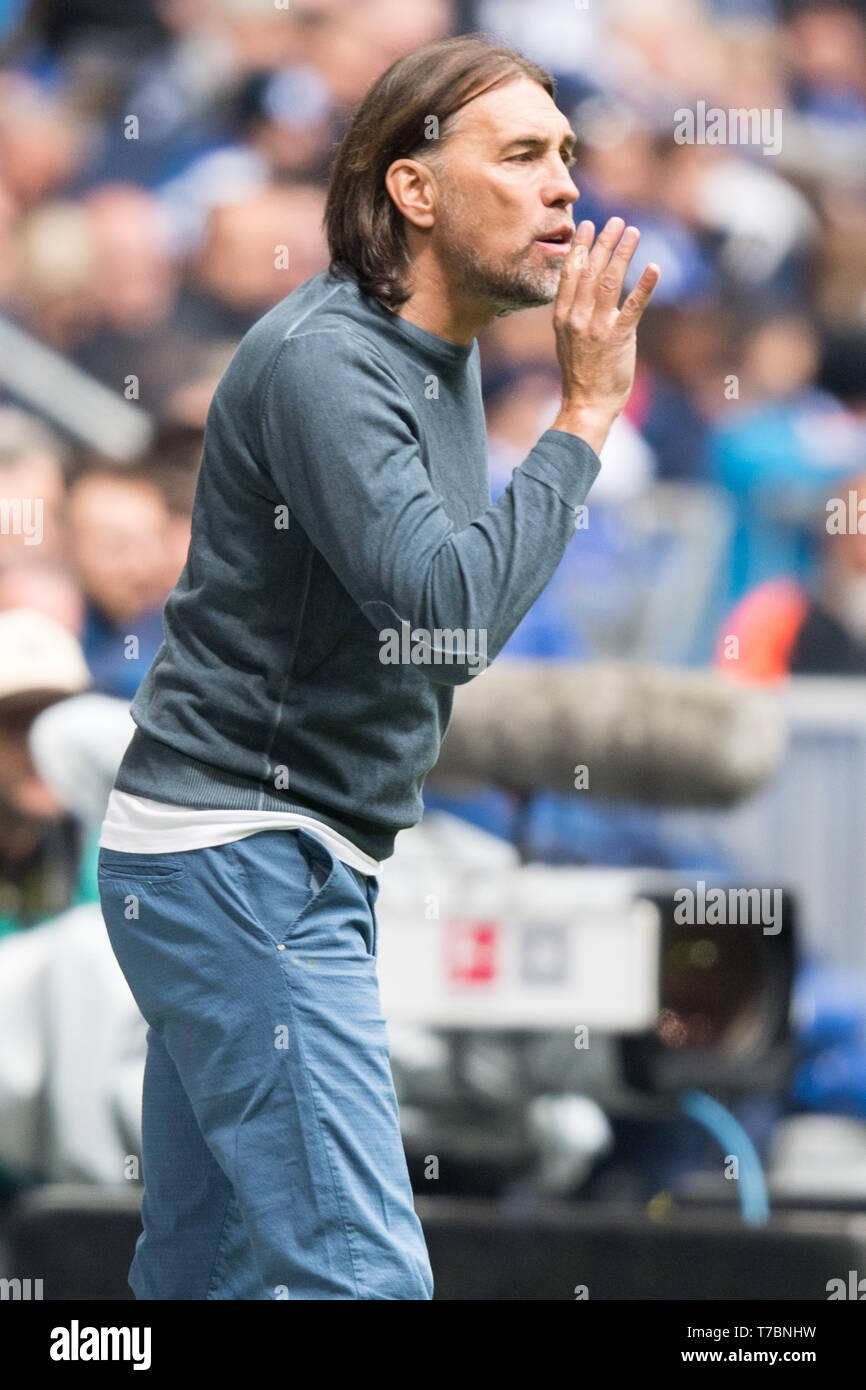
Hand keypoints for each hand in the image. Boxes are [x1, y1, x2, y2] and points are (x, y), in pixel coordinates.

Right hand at [552, 217, 659, 453]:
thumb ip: (576, 314)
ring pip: (610, 280)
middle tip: (616, 221)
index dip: (580, 247)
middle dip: (604, 242)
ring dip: (622, 253)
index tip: (588, 225)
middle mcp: (577, 317)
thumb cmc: (581, 374)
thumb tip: (586, 291)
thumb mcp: (568, 339)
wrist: (586, 404)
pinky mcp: (618, 337)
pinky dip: (645, 285)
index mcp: (563, 316)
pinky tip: (655, 267)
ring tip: (633, 232)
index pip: (571, 273)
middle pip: (590, 270)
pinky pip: (633, 306)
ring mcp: (597, 326)